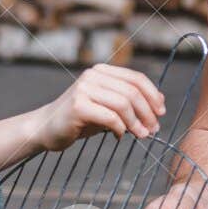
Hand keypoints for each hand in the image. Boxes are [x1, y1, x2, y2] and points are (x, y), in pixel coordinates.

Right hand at [34, 64, 164, 151]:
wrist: (45, 128)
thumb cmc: (80, 119)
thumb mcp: (107, 107)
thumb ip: (128, 102)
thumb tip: (158, 104)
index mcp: (101, 72)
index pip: (135, 78)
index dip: (153, 95)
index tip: (161, 111)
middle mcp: (92, 76)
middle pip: (132, 92)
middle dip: (147, 112)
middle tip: (154, 129)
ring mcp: (84, 89)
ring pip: (123, 104)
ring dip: (136, 123)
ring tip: (142, 135)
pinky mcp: (78, 106)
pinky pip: (110, 118)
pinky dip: (120, 129)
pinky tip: (119, 137)